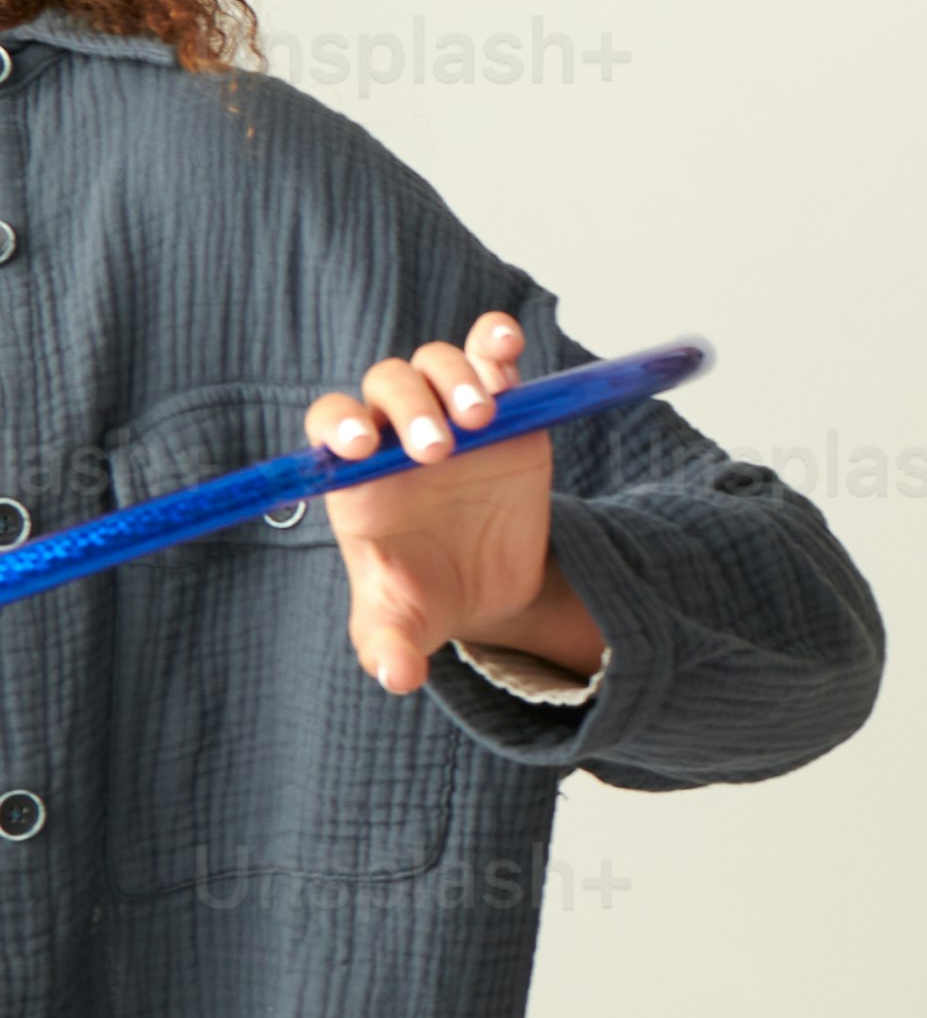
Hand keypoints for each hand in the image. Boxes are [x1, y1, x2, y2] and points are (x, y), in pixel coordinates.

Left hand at [308, 312, 601, 696]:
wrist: (487, 585)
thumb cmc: (425, 597)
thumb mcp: (404, 626)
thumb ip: (389, 644)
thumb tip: (397, 676)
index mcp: (358, 476)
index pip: (332, 427)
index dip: (340, 426)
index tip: (360, 447)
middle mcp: (398, 433)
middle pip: (386, 387)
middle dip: (410, 408)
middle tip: (441, 450)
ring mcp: (448, 414)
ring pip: (436, 365)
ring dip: (454, 380)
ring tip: (480, 420)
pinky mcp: (503, 407)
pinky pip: (489, 358)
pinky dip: (494, 342)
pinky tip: (502, 344)